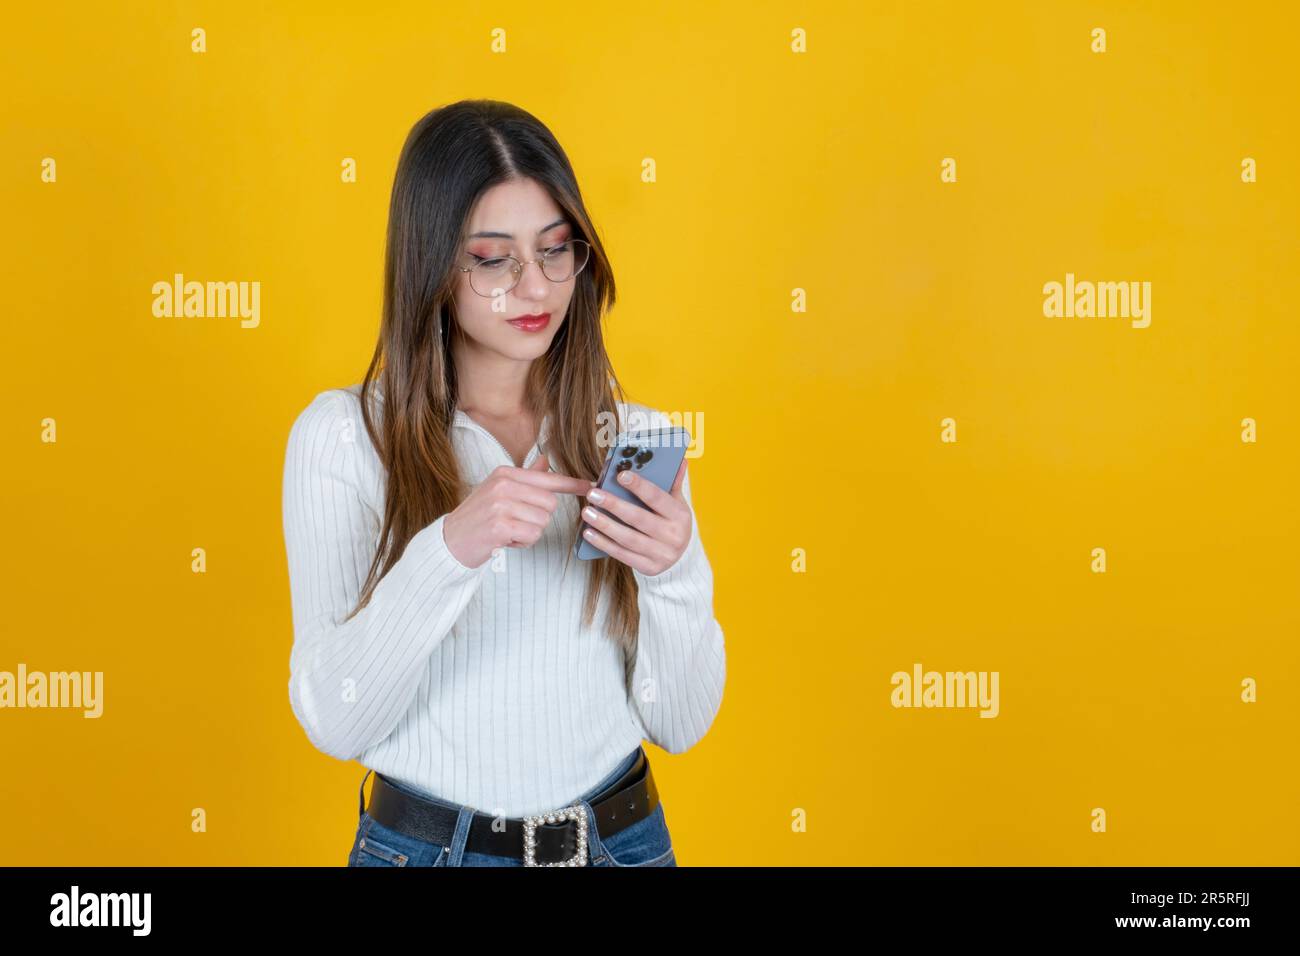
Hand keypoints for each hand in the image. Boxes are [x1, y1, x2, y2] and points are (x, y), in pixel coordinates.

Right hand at [444, 453, 594, 567]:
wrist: (450, 541)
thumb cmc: (478, 517)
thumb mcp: (499, 490)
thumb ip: (525, 477)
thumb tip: (545, 460)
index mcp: (505, 473)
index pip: (548, 478)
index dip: (572, 484)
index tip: (590, 485)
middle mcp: (504, 485)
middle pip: (550, 504)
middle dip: (538, 518)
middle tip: (516, 522)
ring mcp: (501, 505)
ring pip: (542, 522)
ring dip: (529, 532)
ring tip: (508, 531)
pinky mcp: (500, 526)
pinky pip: (532, 536)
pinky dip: (522, 543)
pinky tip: (505, 540)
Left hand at [580, 458, 691, 575]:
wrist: (681, 558)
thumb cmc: (672, 522)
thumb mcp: (677, 503)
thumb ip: (673, 482)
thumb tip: (679, 461)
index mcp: (680, 516)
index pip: (657, 498)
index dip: (639, 486)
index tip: (620, 475)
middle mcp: (673, 536)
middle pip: (638, 518)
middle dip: (613, 505)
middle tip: (593, 494)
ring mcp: (661, 554)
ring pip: (627, 538)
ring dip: (604, 525)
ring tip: (587, 512)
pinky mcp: (649, 568)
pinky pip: (622, 555)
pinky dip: (604, 544)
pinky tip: (589, 532)